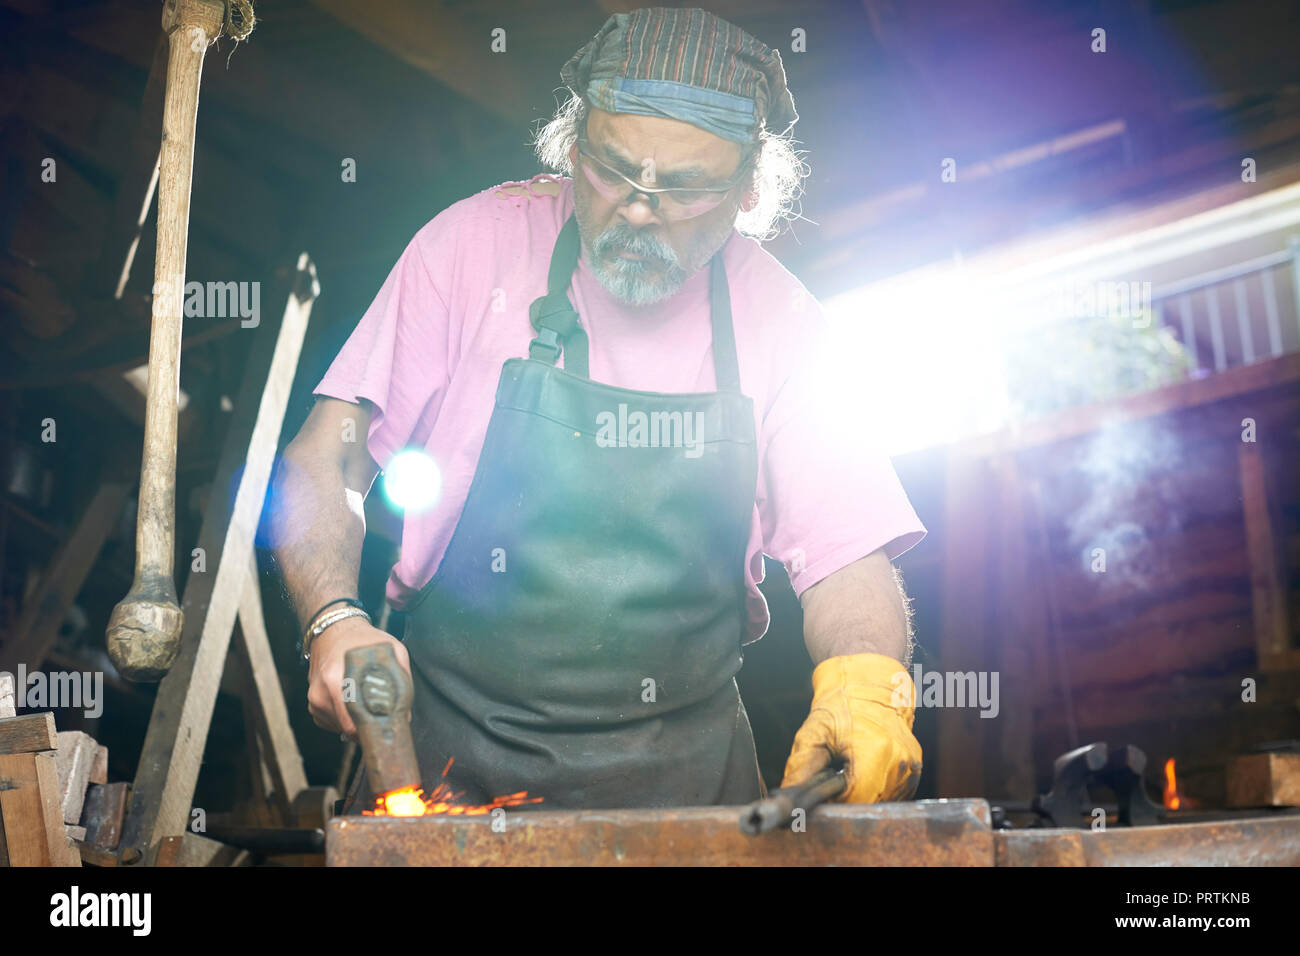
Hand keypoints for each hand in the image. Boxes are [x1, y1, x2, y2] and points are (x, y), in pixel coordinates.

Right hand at [306, 616, 410, 739]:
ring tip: (364, 700)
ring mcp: (314, 699)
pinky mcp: (312, 703)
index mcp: (336, 681)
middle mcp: (321, 693)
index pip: (352, 726)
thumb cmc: (361, 639)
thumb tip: (404, 714)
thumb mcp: (392, 650)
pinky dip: (343, 718)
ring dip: (354, 722)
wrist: (332, 630)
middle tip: (379, 714)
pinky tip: (350, 700)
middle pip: (347, 730)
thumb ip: (401, 680)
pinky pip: (330, 722)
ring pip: (339, 728)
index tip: (383, 728)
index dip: (371, 731)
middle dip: (366, 727)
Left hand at [781, 653, 922, 802]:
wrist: (870, 680)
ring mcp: (911, 768)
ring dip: (862, 795)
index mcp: (876, 754)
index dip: (834, 801)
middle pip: (869, 804)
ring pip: (881, 802)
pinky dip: (875, 789)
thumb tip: (788, 798)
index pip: (854, 801)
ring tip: (848, 769)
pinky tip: (862, 769)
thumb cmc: (842, 701)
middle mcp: (900, 764)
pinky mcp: (914, 769)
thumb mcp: (814, 731)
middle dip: (846, 798)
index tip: (821, 791)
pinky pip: (892, 794)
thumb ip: (801, 767)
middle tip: (833, 777)